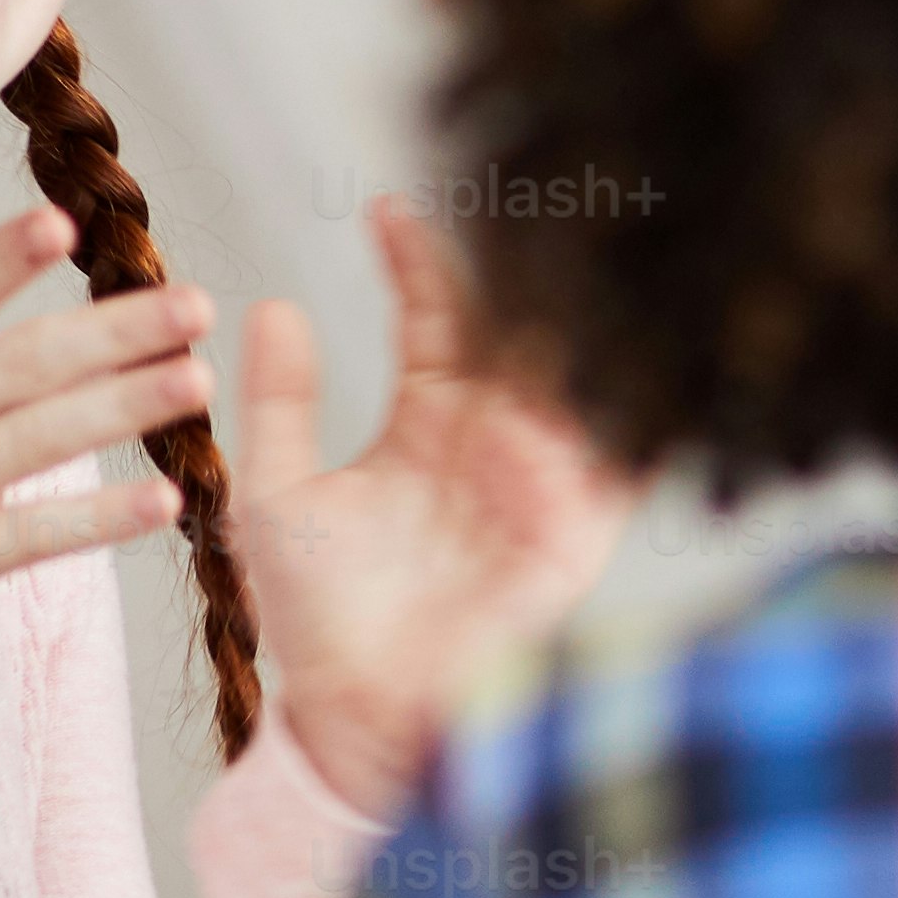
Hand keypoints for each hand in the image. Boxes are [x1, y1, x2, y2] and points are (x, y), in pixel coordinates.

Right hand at [0, 148, 221, 741]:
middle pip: (17, 364)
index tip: (69, 223)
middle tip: (196, 304)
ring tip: (198, 379)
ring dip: (128, 408)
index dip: (0, 258)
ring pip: (39, 440)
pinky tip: (166, 498)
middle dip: (115, 333)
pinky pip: (35, 536)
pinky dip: (102, 520)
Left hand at [229, 204, 632, 816]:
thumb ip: (281, 404)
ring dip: (575, 301)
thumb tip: (266, 305)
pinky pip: (622, 444)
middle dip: (520, 255)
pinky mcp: (582, 521)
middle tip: (515, 181)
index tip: (387, 205)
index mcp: (427, 428)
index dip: (416, 261)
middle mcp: (493, 442)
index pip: (436, 321)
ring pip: (570, 366)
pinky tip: (624, 326)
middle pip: (516, 326)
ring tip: (565, 228)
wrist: (365, 716)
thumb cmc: (317, 621)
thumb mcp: (278, 497)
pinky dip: (630, 388)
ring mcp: (542, 477)